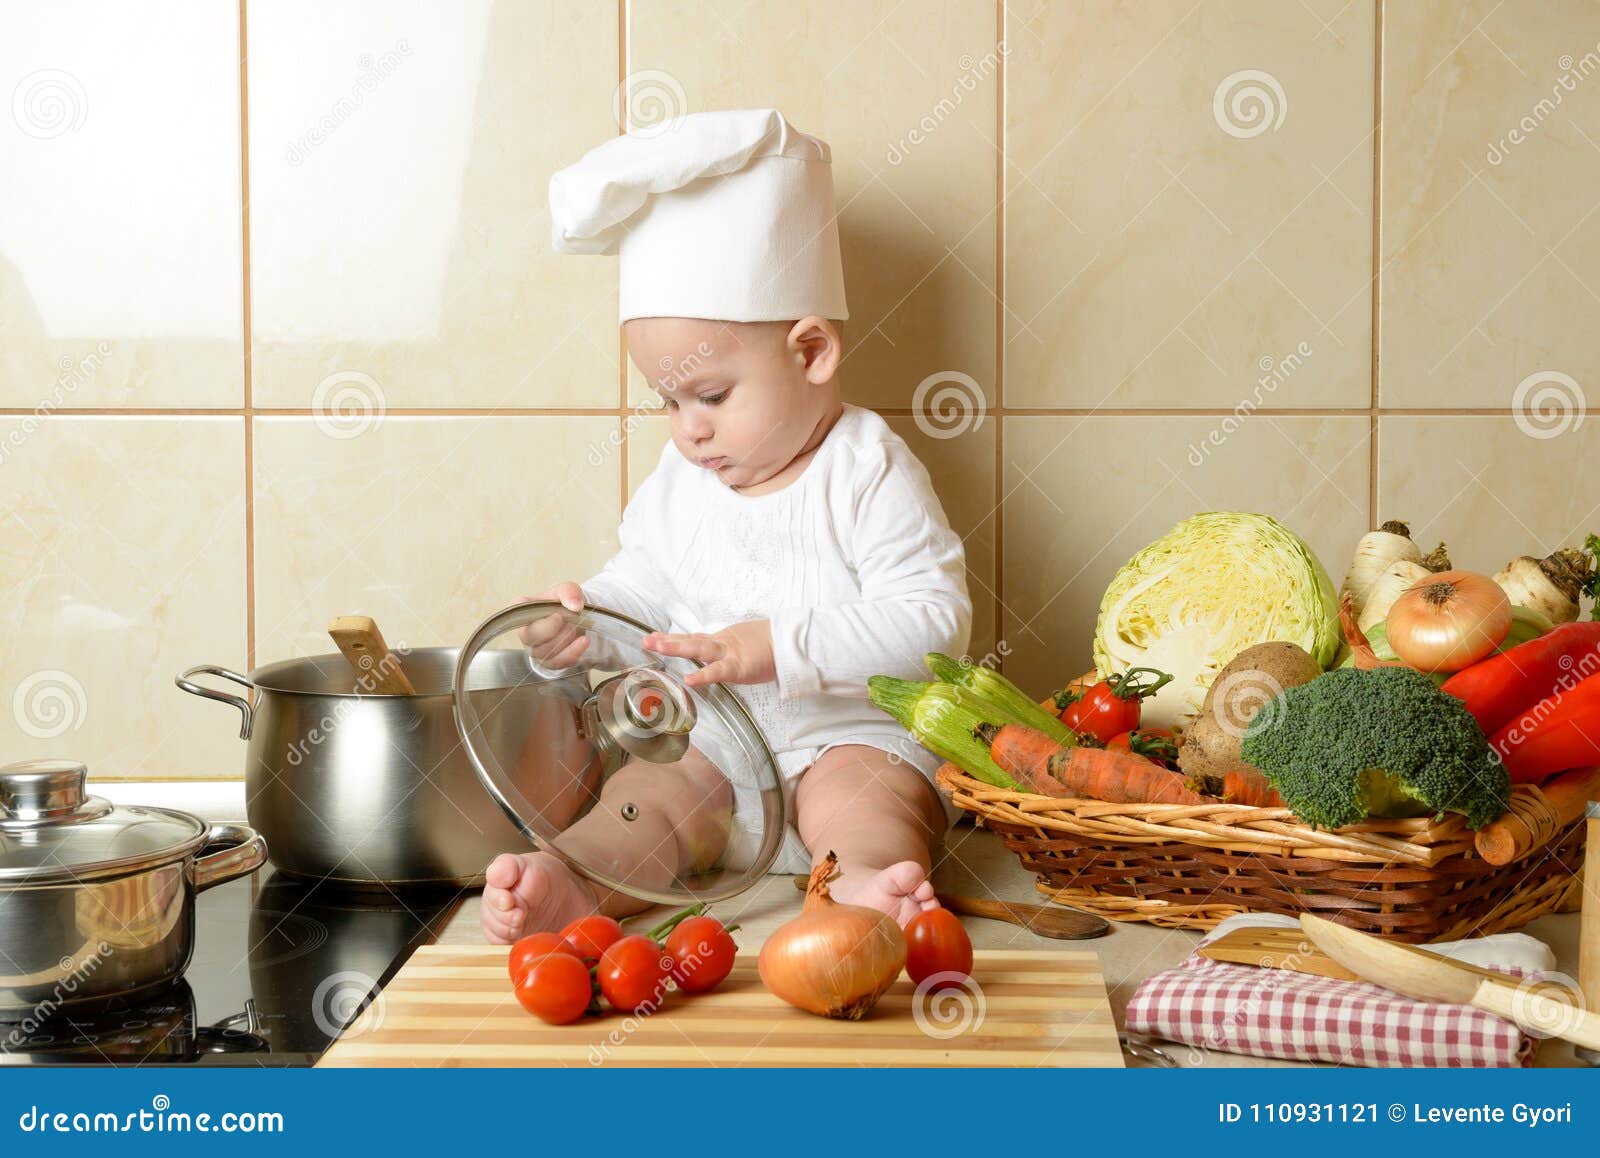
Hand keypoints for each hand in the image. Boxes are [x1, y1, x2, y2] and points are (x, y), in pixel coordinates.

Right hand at [516, 582, 588, 669]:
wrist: (575, 617)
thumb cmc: (563, 603)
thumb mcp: (567, 589)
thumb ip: (569, 592)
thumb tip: (574, 605)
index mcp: (522, 609)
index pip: (518, 614)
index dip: (538, 615)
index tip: (558, 614)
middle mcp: (524, 631)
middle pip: (531, 636)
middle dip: (555, 629)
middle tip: (571, 620)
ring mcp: (534, 649)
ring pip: (545, 652)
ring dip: (566, 639)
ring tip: (577, 627)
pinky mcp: (547, 662)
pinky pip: (557, 663)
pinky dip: (572, 652)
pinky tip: (583, 641)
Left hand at [641, 619, 775, 687]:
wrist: (792, 642)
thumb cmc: (774, 645)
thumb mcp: (747, 644)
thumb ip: (732, 650)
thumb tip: (723, 656)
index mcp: (724, 640)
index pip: (695, 639)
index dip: (674, 638)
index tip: (655, 637)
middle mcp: (723, 644)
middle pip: (691, 640)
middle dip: (668, 641)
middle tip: (646, 640)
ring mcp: (730, 654)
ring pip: (699, 649)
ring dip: (677, 647)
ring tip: (656, 646)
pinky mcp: (739, 667)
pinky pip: (718, 672)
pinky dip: (703, 675)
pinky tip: (689, 679)